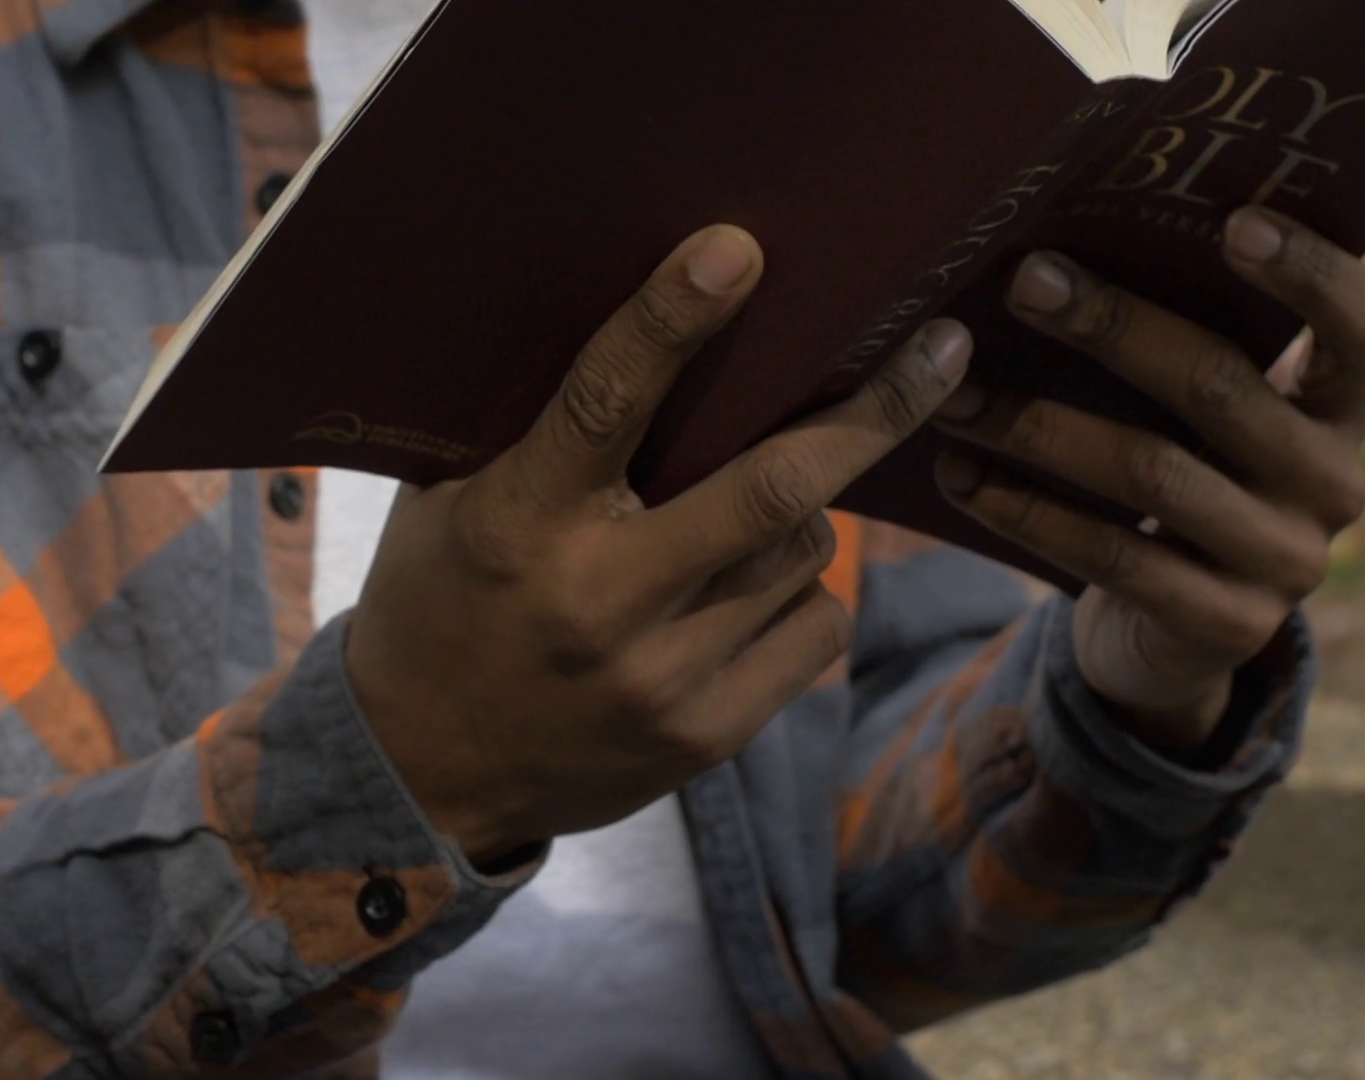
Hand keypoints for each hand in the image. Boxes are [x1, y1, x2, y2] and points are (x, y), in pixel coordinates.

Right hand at [348, 226, 972, 863]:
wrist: (424, 777)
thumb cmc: (439, 606)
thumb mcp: (449, 504)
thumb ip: (532, 429)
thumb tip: (640, 323)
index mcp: (522, 522)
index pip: (605, 402)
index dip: (672, 319)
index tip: (738, 250)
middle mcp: (601, 599)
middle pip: (772, 485)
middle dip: (871, 408)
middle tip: (940, 345)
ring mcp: (663, 676)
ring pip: (806, 549)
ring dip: (806, 506)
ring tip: (757, 505)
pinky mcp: (707, 734)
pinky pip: (816, 628)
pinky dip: (806, 588)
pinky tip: (758, 584)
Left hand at [931, 207, 1364, 754]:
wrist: (1173, 631)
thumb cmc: (1177, 475)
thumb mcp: (1202, 415)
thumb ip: (1179, 343)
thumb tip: (1057, 250)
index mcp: (1340, 407)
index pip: (1364, 329)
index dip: (1312, 273)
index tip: (1234, 220)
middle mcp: (1332, 481)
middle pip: (1221, 385)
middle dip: (1112, 326)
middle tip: (1025, 280)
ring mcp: (1286, 560)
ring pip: (1152, 471)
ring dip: (1038, 426)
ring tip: (954, 395)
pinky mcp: (1225, 624)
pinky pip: (1113, 555)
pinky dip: (1026, 511)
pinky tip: (958, 476)